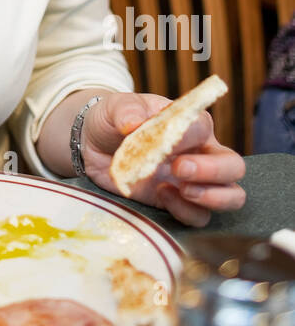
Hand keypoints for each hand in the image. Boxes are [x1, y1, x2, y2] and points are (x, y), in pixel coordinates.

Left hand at [81, 92, 246, 225]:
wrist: (92, 145)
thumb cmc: (112, 121)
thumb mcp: (114, 108)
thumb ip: (125, 112)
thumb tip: (132, 123)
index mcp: (189, 124)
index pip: (205, 130)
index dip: (191, 139)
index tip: (168, 145)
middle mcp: (199, 153)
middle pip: (234, 166)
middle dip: (213, 172)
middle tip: (179, 171)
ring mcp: (192, 181)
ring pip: (230, 196)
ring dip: (212, 198)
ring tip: (182, 190)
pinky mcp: (179, 203)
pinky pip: (200, 216)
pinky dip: (186, 211)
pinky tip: (162, 196)